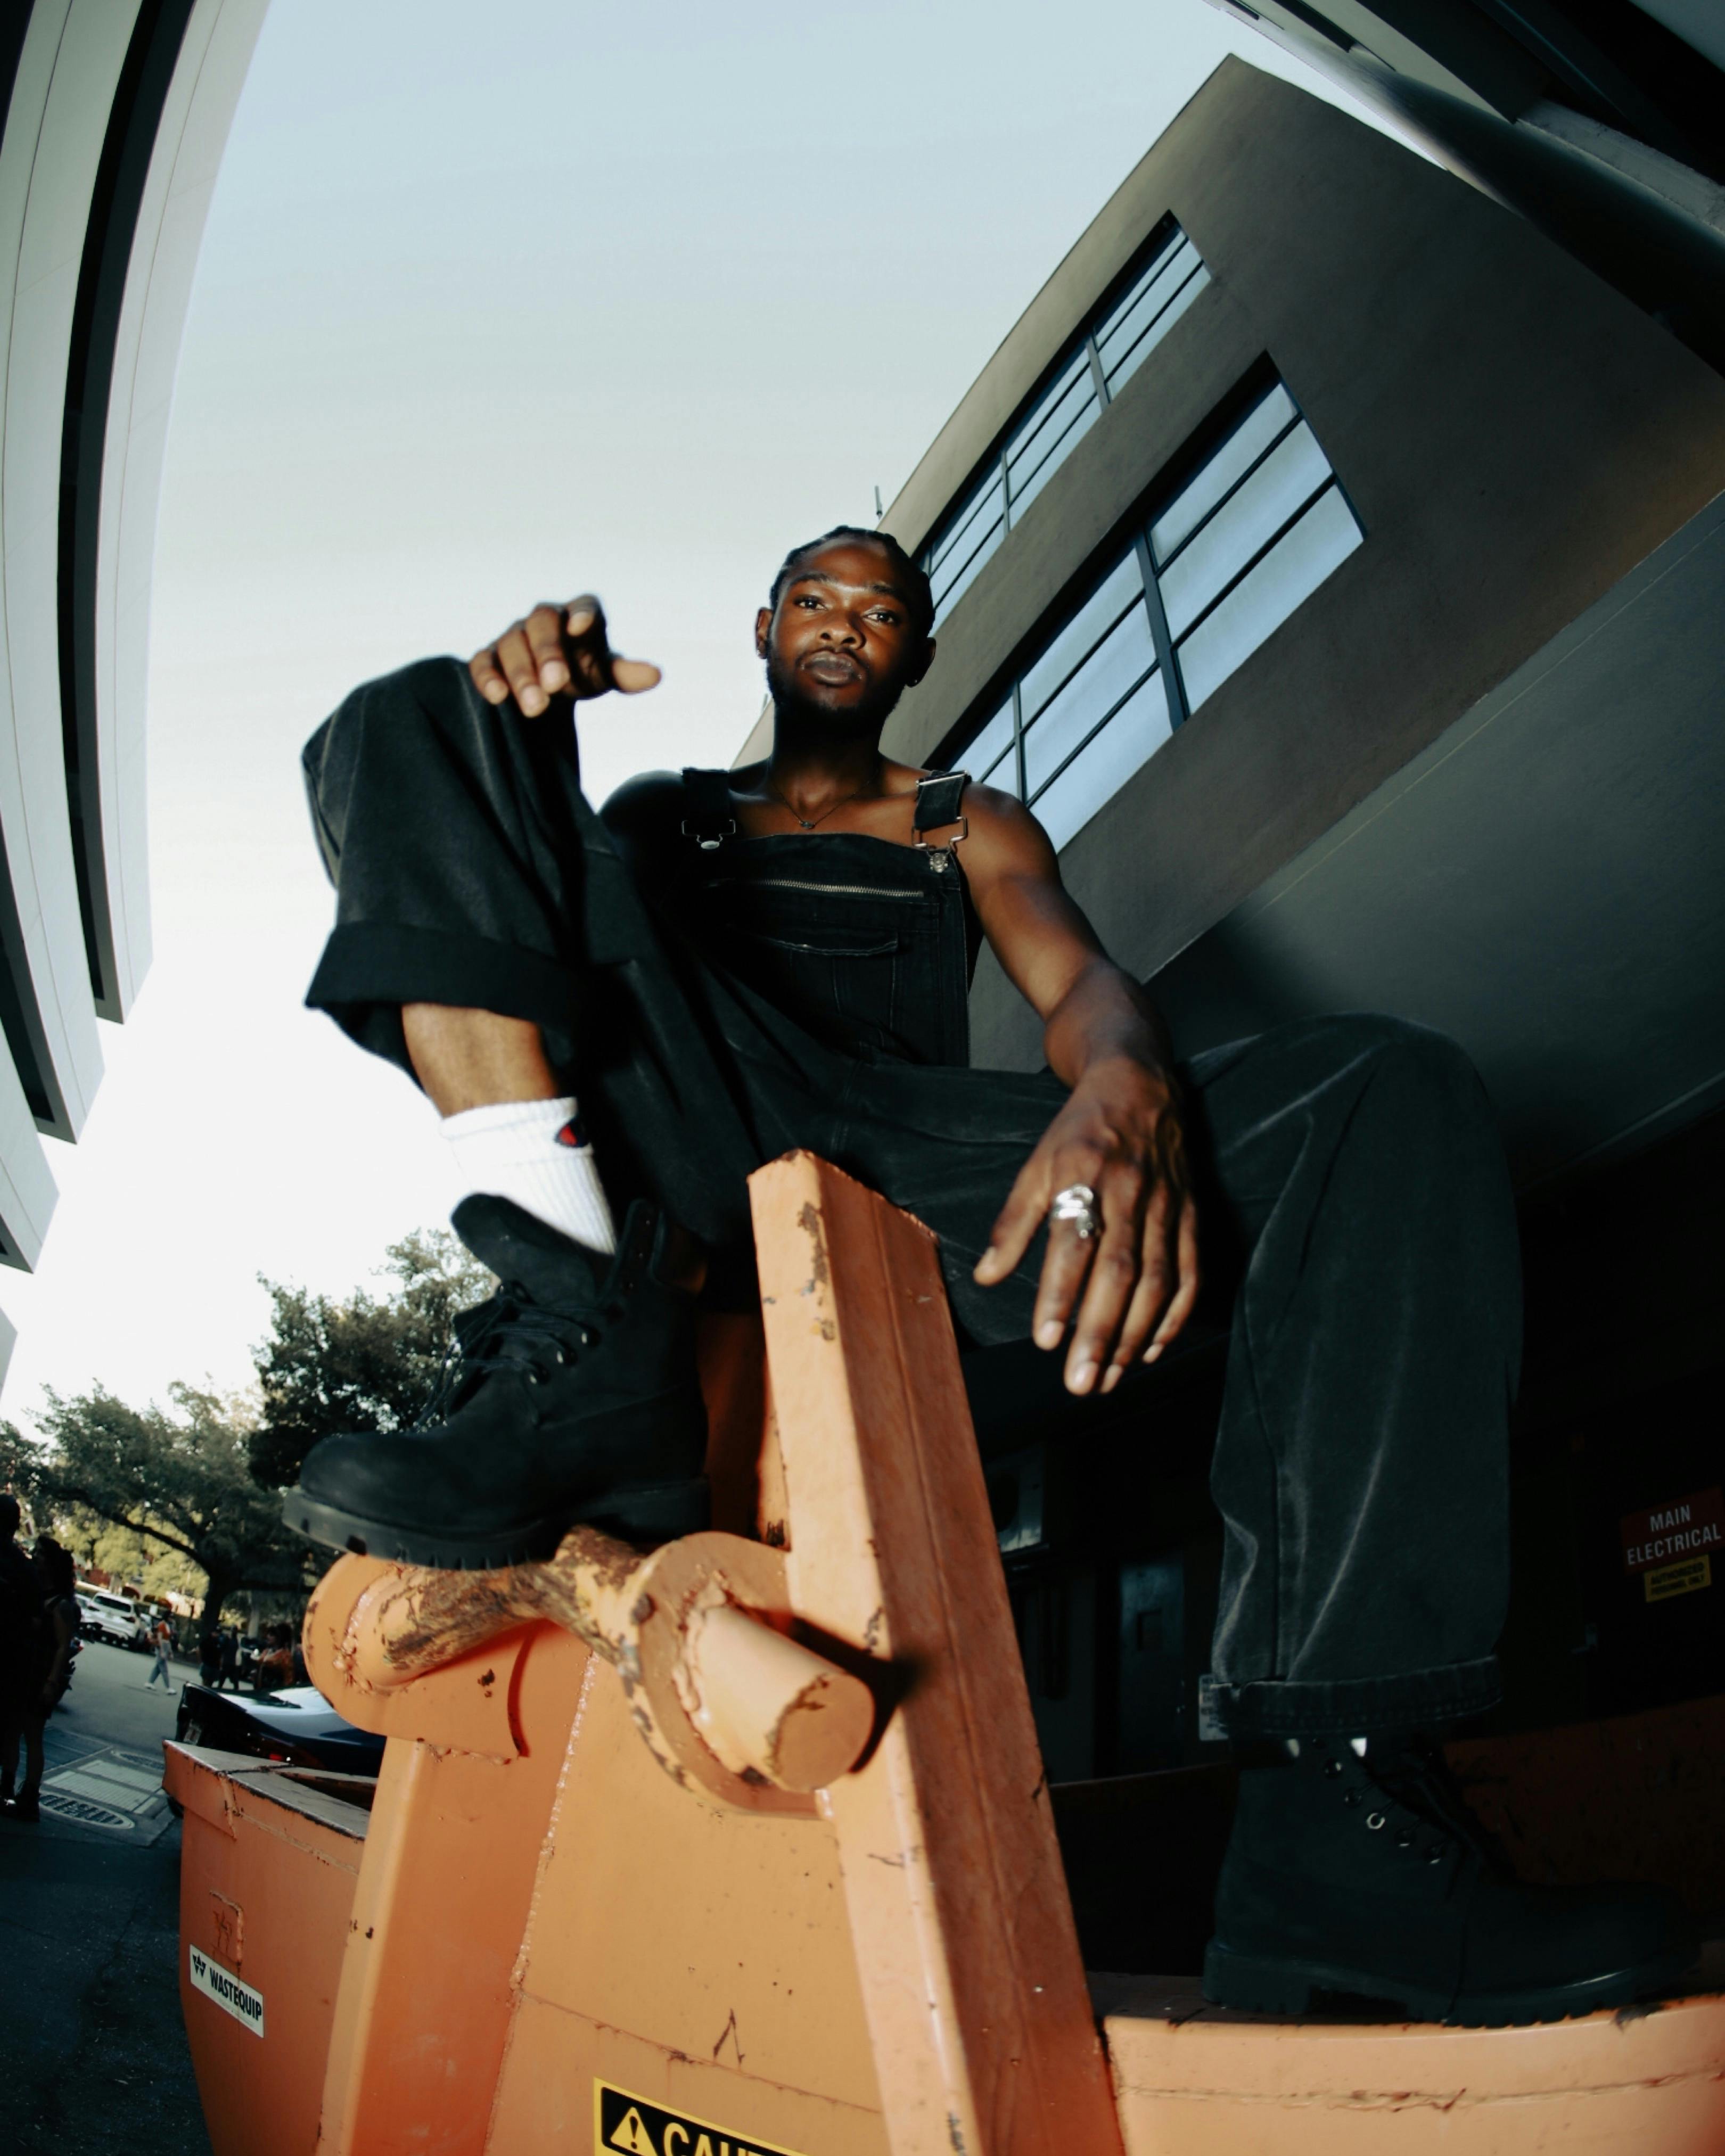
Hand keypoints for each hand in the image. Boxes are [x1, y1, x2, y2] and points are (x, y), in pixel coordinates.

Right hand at [468, 597, 660, 716]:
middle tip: (556, 685)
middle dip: (548, 653)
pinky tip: (497, 696)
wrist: (548, 690)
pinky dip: (488, 677)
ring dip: (522, 675)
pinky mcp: (490, 656)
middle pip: (542, 622)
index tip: (581, 627)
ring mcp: (514, 636)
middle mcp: (544, 620)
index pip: (583, 606)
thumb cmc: (581, 674)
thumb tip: (656, 675)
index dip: (582, 613)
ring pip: (513, 644)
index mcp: (578, 617)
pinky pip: (483, 660)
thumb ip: (626, 674)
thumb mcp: (604, 675)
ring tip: (536, 707)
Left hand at [973, 1059, 1199, 1394]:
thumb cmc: (1078, 1134)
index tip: (1044, 1340)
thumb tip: (987, 1277)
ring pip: (1156, 1281)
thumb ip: (1012, 1223)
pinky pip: (1189, 1274)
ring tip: (1110, 1377)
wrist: (1139, 1088)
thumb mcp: (1035, 1166)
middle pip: (1119, 1273)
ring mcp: (1166, 1206)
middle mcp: (1129, 1194)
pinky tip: (1152, 1350)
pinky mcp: (1190, 1216)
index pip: (1073, 1243)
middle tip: (1081, 1382)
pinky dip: (1174, 1317)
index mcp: (1084, 1177)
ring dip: (1134, 1336)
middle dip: (1100, 1333)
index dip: (1059, 1293)